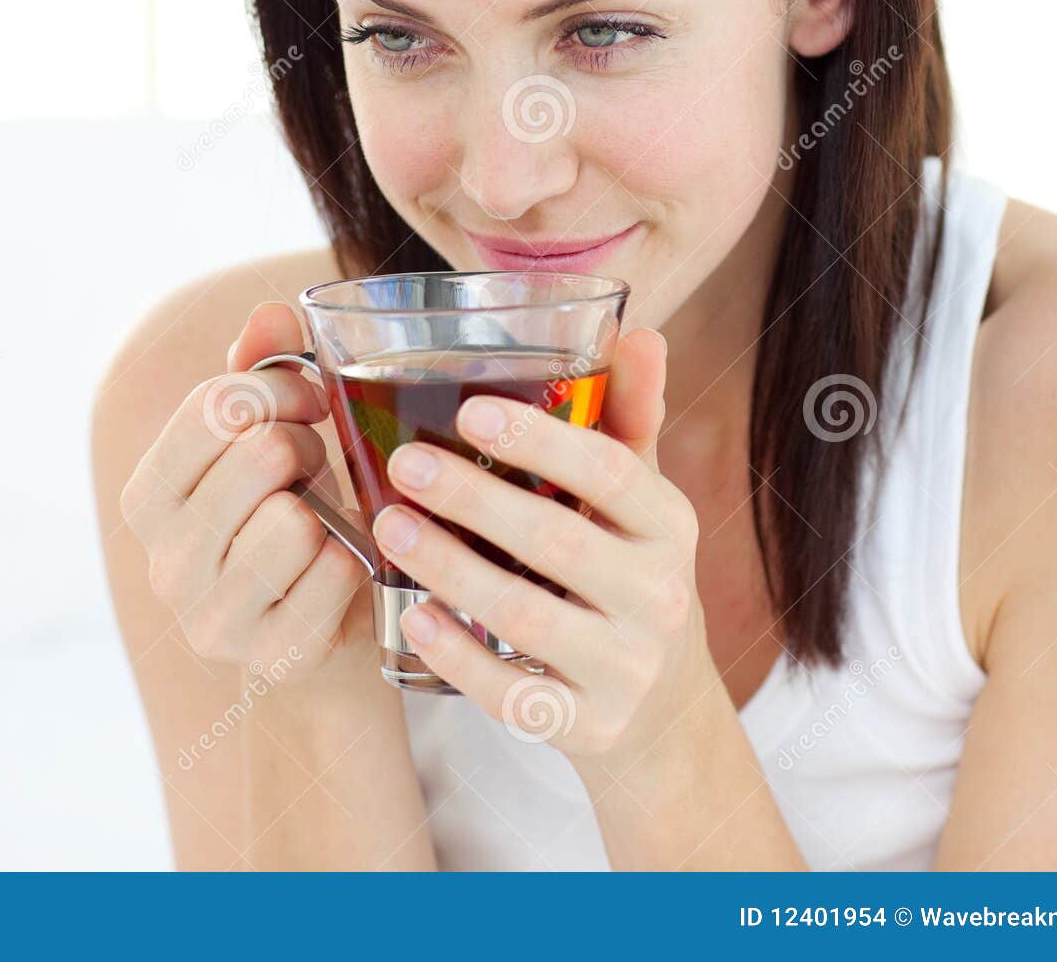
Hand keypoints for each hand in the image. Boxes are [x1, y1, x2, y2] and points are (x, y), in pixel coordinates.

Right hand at [119, 301, 376, 689]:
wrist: (318, 637)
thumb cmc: (289, 515)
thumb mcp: (265, 438)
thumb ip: (260, 369)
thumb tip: (272, 315)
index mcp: (149, 494)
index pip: (217, 404)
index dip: (280, 388)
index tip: (307, 400)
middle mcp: (164, 560)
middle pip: (262, 453)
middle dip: (308, 445)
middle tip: (315, 465)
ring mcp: (212, 619)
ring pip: (294, 519)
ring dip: (331, 508)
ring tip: (326, 519)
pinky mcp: (271, 659)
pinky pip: (335, 573)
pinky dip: (354, 560)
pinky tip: (341, 569)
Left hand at [368, 328, 717, 768]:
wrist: (664, 712)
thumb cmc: (631, 577)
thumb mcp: (642, 505)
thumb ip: (629, 420)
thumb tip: (634, 329)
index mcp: (669, 527)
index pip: (612, 471)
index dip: (543, 439)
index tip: (471, 411)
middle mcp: (659, 597)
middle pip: (558, 540)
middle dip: (474, 499)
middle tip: (405, 462)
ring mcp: (625, 668)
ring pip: (524, 614)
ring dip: (447, 566)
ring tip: (388, 526)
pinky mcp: (589, 727)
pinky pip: (513, 693)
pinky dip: (457, 653)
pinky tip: (412, 615)